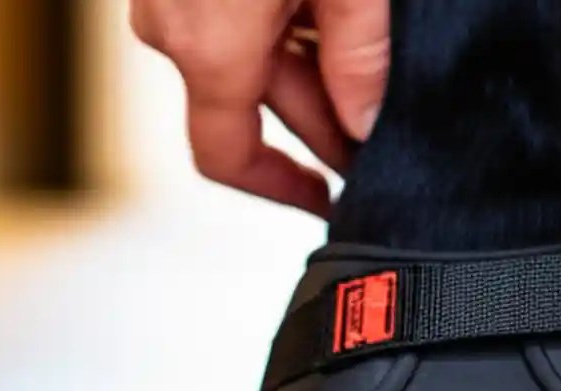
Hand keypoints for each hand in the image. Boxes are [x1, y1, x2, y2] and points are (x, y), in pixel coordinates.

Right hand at [130, 0, 389, 216]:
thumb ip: (359, 55)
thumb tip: (365, 123)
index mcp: (208, 45)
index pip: (230, 158)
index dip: (283, 189)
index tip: (328, 202)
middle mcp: (174, 22)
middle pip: (254, 105)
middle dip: (324, 118)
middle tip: (386, 123)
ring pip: (250, 53)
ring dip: (311, 62)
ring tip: (379, 53)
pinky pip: (235, 10)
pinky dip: (286, 18)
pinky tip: (336, 7)